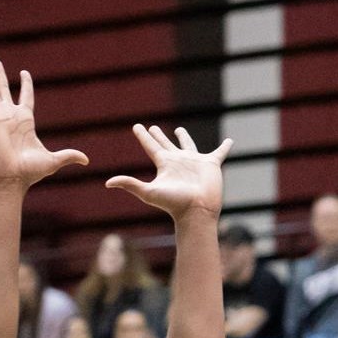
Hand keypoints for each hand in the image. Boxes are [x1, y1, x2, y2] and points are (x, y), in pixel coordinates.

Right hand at [0, 58, 88, 188]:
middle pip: (3, 89)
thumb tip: (86, 160)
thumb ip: (69, 156)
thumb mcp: (54, 160)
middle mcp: (10, 115)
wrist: (13, 177)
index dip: (26, 85)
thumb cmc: (30, 171)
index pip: (26, 98)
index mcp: (25, 121)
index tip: (24, 72)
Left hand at [104, 124, 230, 220]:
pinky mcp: (211, 165)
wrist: (197, 210)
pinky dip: (225, 147)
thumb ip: (130, 184)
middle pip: (166, 145)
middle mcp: (178, 162)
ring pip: (188, 146)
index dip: (143, 136)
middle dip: (158, 136)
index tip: (137, 126)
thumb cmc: (174, 203)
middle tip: (152, 127)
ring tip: (179, 130)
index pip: (151, 146)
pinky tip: (230, 141)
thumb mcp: (149, 192)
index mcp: (165, 165)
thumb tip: (108, 182)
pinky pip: (219, 153)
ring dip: (184, 138)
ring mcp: (195, 163)